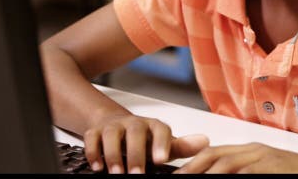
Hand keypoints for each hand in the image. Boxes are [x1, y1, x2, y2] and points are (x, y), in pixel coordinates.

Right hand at [82, 113, 208, 172]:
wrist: (115, 123)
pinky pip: (92, 138)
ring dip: (113, 155)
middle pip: (134, 133)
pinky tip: (97, 166)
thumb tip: (205, 141)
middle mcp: (133, 123)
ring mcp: (114, 126)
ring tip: (116, 172)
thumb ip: (183, 146)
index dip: (161, 144)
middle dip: (134, 155)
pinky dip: (93, 152)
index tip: (160, 160)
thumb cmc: (144, 138)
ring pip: (112, 134)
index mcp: (153, 126)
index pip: (161, 130)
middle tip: (136, 174)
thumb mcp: (164, 143)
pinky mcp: (96, 131)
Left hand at [174, 142, 297, 173]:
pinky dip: (229, 178)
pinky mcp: (274, 168)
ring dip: (207, 173)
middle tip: (178, 178)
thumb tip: (227, 174)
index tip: (180, 172)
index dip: (195, 161)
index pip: (216, 152)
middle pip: (216, 155)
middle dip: (193, 166)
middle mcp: (257, 151)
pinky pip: (246, 173)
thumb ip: (249, 171)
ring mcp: (266, 158)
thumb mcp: (270, 170)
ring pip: (226, 163)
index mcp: (253, 150)